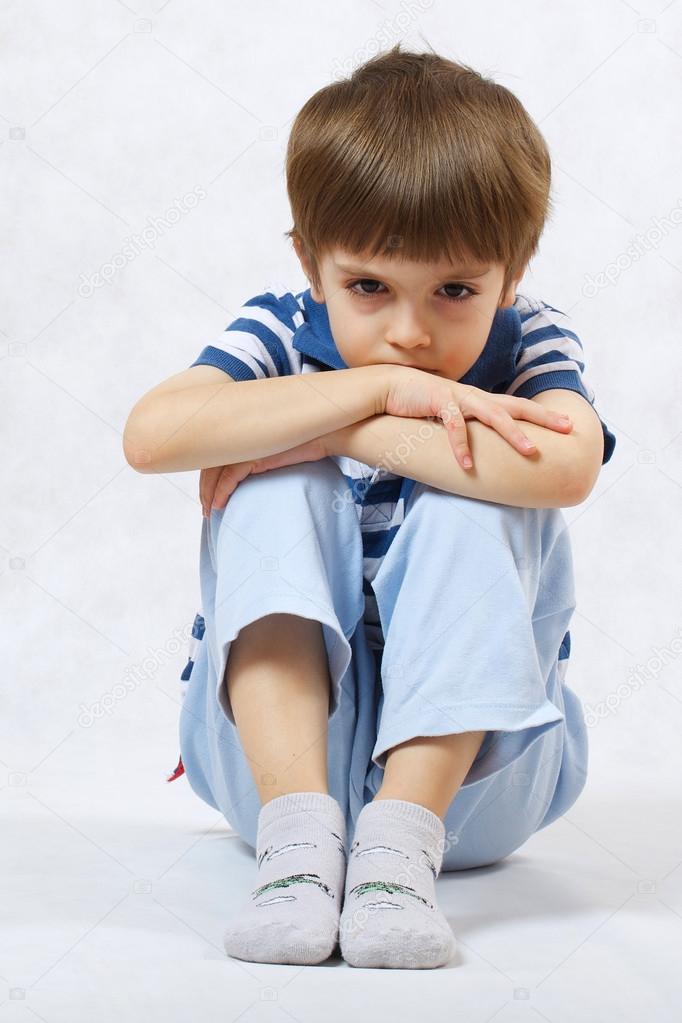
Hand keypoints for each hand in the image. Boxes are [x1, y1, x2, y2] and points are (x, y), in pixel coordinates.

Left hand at [199, 434, 329, 515]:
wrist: (324, 434)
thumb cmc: (304, 444)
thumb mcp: (275, 452)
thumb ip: (259, 459)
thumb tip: (251, 478)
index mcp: (241, 435)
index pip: (213, 457)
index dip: (206, 479)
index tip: (208, 498)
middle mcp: (239, 438)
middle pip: (208, 466)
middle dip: (204, 490)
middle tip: (206, 510)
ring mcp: (244, 446)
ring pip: (214, 473)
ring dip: (209, 494)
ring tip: (210, 511)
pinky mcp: (253, 456)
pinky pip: (228, 478)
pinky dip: (220, 492)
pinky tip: (218, 505)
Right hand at [384, 367, 573, 470]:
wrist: (387, 387)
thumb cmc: (418, 404)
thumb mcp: (447, 417)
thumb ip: (466, 428)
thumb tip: (480, 450)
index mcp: (479, 401)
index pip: (517, 407)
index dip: (542, 415)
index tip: (567, 424)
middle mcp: (474, 397)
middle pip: (515, 406)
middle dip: (542, 418)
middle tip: (568, 427)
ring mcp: (458, 398)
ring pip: (492, 414)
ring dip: (512, 434)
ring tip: (531, 451)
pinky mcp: (438, 401)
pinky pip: (454, 426)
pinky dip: (461, 447)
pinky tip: (468, 466)